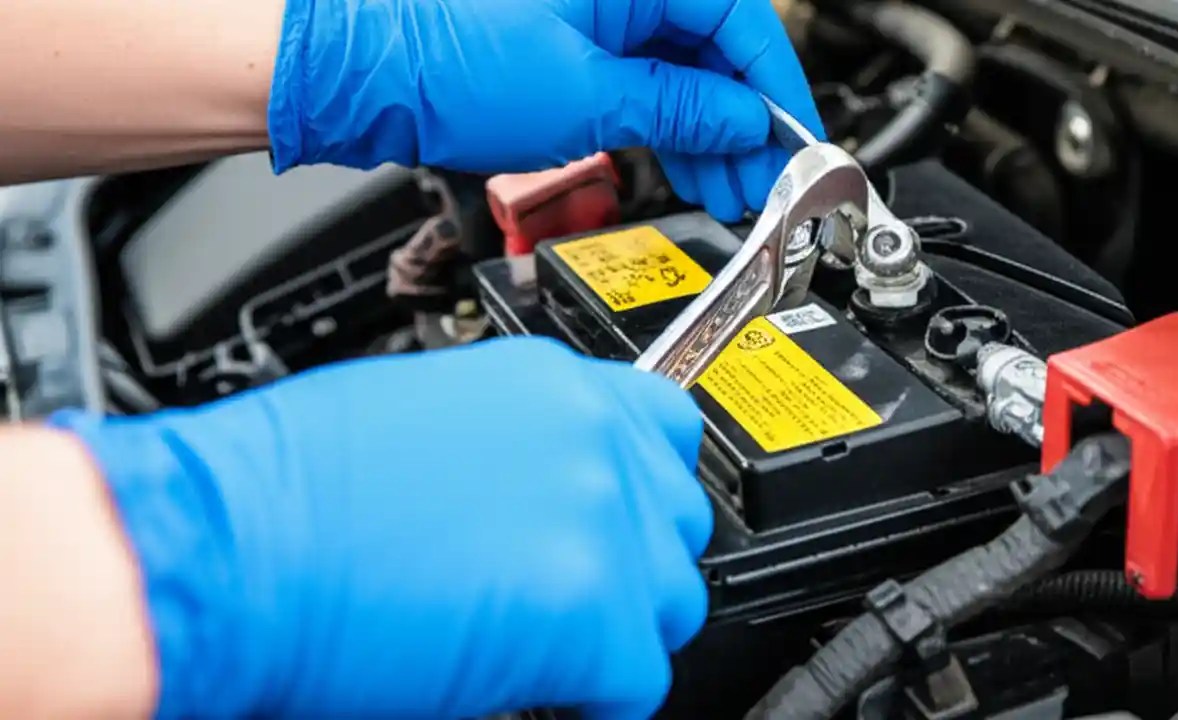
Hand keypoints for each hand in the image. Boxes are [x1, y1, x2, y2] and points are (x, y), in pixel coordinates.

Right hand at [50, 337, 712, 718]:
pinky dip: (597, 698)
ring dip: (621, 629)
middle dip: (630, 561)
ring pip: (671, 600)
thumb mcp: (422, 415)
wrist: (229, 543)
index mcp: (550, 384)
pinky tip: (540, 688)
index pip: (660, 429)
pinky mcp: (594, 615)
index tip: (615, 521)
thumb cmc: (283, 485)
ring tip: (550, 645)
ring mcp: (602, 524)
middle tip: (573, 593)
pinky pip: (638, 680)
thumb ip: (509, 443)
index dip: (636, 487)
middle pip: (673, 518)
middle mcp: (591, 441)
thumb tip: (534, 488)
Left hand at [267, 0, 824, 221]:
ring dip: (705, 133)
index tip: (796, 144)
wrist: (352, 73)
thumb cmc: (443, 60)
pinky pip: (636, 81)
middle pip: (713, 50)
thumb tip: (740, 123)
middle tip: (765, 184)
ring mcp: (592, 12)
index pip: (742, 22)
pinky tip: (684, 165)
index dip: (776, 93)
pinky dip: (661, 125)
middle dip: (742, 124)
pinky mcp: (566, 43)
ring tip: (729, 191)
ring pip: (677, 70)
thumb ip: (679, 110)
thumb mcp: (587, 97)